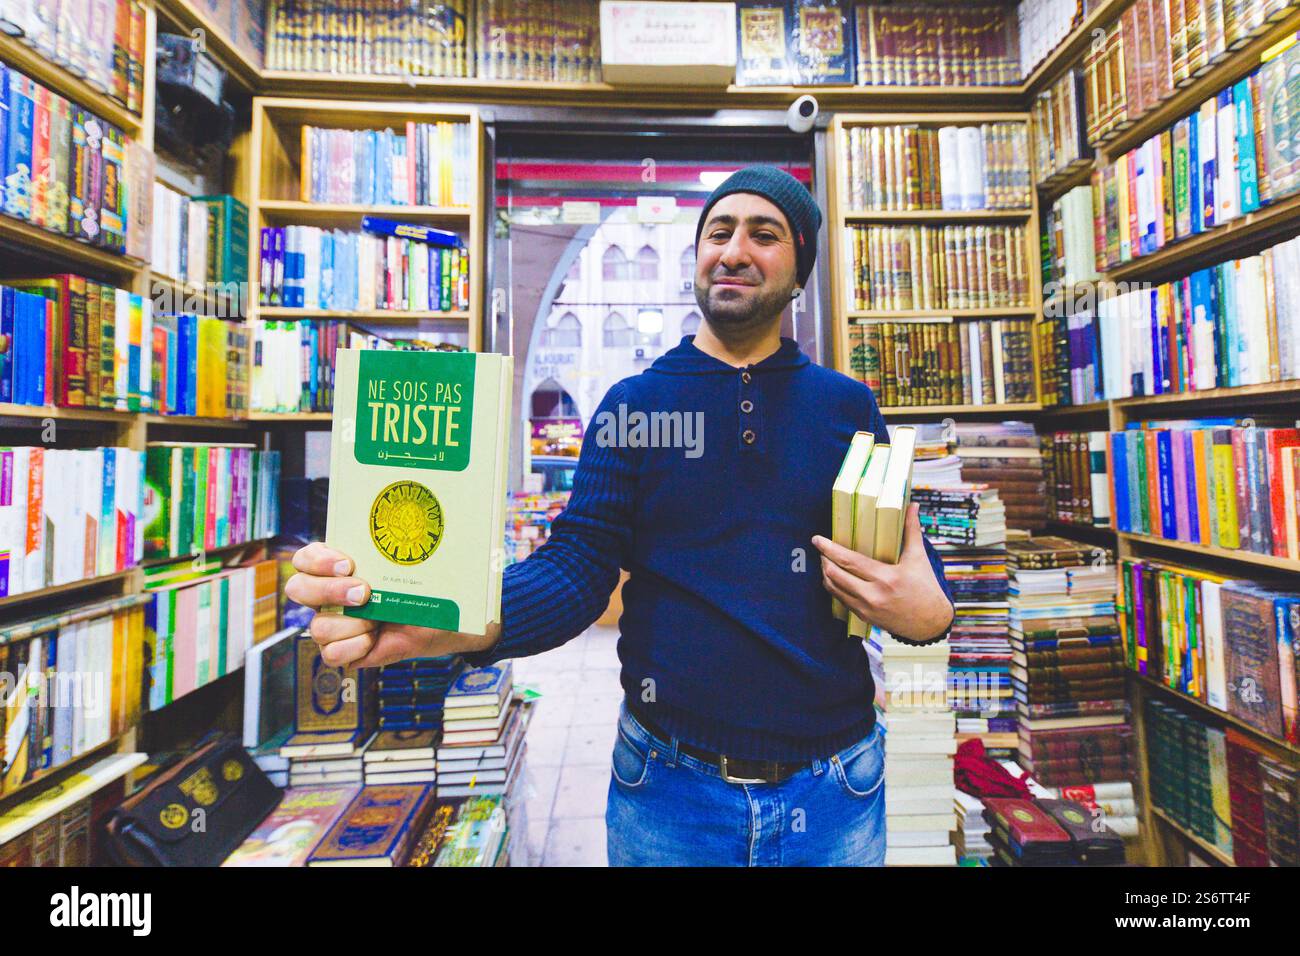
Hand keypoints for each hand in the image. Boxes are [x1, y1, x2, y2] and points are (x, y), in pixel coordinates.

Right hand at [284, 542, 500, 666]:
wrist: (440, 620)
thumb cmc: (423, 585)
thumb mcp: (411, 562)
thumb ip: (397, 547)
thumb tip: (411, 532)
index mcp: (335, 567)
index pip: (304, 558)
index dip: (318, 561)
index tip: (348, 564)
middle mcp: (326, 595)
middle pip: (298, 589)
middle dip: (330, 591)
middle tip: (364, 592)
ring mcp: (333, 623)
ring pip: (318, 626)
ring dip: (353, 624)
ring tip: (378, 619)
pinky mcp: (343, 651)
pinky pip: (332, 654)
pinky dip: (355, 647)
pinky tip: (374, 638)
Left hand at [811, 503, 953, 642]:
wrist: (930, 622)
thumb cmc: (926, 588)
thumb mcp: (918, 558)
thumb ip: (912, 529)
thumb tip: (912, 506)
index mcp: (886, 577)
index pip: (849, 561)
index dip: (829, 549)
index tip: (817, 540)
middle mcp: (873, 595)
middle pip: (835, 575)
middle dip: (824, 560)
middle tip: (821, 549)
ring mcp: (867, 608)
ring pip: (834, 589)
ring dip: (826, 574)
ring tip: (826, 562)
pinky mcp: (865, 617)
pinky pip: (840, 600)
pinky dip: (834, 587)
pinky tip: (834, 578)